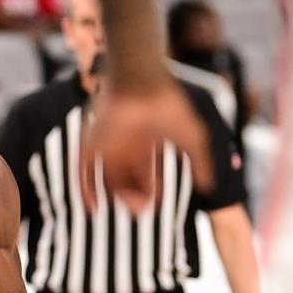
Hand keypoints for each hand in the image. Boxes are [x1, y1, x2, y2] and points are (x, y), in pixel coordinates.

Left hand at [81, 77, 214, 213]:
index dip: (152, 191)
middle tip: (140, 211)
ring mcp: (108, 144)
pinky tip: (93, 207)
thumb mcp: (193, 138)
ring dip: (112, 196)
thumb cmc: (168, 107)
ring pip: (106, 177)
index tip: (158, 204)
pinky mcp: (92, 142)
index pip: (148, 174)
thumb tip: (209, 187)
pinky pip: (83, 170)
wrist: (141, 82)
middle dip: (134, 197)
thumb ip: (202, 162)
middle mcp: (127, 146)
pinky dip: (86, 190)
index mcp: (147, 144)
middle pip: (127, 179)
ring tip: (123, 207)